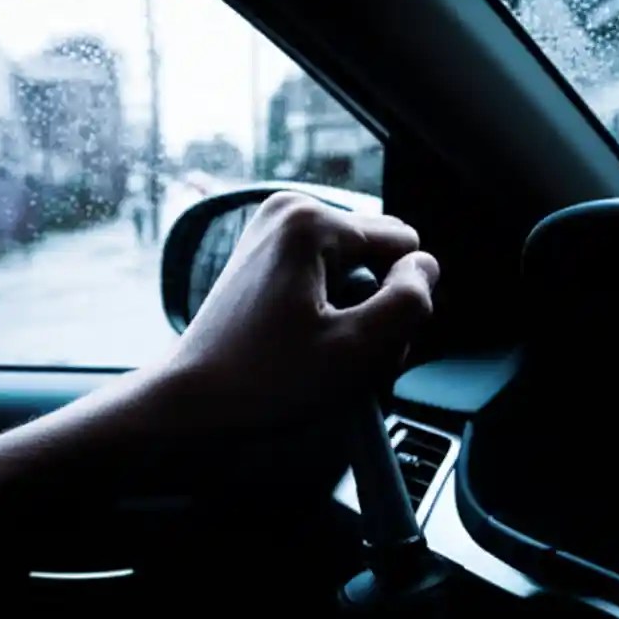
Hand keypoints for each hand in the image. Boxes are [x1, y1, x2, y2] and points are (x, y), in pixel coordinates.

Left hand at [168, 191, 439, 423]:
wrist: (193, 406)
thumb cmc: (265, 382)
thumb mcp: (358, 349)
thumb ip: (411, 301)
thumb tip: (425, 267)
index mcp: (310, 220)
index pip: (405, 245)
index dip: (399, 300)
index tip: (362, 340)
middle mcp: (289, 212)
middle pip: (379, 257)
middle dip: (375, 309)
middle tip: (342, 357)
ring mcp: (272, 234)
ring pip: (355, 273)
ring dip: (354, 320)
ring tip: (322, 359)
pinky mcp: (265, 259)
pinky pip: (325, 281)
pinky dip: (328, 317)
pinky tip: (306, 351)